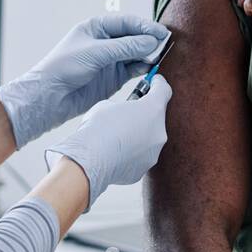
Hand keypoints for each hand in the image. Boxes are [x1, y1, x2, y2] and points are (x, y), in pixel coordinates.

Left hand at [0, 14, 167, 147]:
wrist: (51, 96)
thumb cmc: (64, 67)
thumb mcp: (96, 52)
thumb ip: (125, 47)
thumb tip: (152, 41)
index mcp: (97, 27)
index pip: (127, 22)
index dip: (145, 27)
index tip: (161, 33)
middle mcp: (106, 41)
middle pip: (134, 36)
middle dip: (149, 39)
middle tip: (165, 43)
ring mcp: (111, 59)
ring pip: (137, 53)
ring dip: (148, 54)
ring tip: (160, 56)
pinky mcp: (114, 76)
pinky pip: (134, 68)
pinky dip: (144, 67)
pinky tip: (151, 67)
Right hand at [44, 74, 171, 207]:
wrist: (88, 161)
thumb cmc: (96, 129)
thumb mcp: (107, 105)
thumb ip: (123, 107)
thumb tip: (124, 114)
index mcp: (153, 109)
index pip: (164, 90)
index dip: (158, 84)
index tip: (154, 82)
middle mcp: (159, 131)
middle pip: (156, 117)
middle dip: (144, 114)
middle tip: (128, 113)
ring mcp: (154, 152)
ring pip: (149, 139)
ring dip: (138, 135)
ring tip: (117, 137)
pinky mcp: (144, 168)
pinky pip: (140, 156)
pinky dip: (130, 153)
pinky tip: (114, 153)